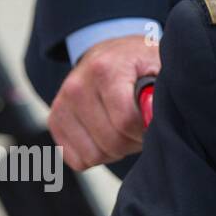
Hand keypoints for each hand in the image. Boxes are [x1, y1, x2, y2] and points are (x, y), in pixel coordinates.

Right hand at [49, 34, 158, 170]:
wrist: (111, 55)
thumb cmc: (140, 66)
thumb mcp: (159, 68)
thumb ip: (160, 95)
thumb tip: (154, 121)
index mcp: (104, 70)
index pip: (125, 122)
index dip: (144, 131)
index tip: (150, 123)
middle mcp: (76, 86)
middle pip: (111, 142)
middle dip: (132, 141)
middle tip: (138, 127)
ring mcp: (62, 104)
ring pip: (93, 155)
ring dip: (115, 151)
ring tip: (123, 129)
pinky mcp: (55, 121)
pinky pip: (77, 160)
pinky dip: (96, 156)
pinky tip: (106, 135)